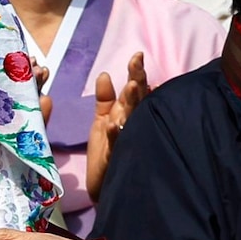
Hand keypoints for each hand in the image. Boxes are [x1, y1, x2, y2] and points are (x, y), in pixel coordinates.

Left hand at [85, 52, 149, 197]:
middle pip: (137, 99)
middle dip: (137, 81)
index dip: (136, 72)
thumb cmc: (106, 152)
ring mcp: (127, 140)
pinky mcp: (117, 157)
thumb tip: (104, 74)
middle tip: (138, 64)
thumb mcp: (102, 119)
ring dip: (132, 103)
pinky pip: (117, 144)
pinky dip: (117, 134)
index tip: (137, 54)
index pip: (135, 88)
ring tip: (131, 86)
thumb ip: (104, 98)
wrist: (104, 184)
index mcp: (127, 113)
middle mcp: (131, 123)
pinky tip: (115, 123)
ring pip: (132, 118)